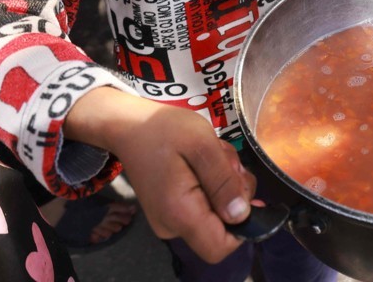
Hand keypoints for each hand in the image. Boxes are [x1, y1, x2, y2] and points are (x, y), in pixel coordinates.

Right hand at [66, 89, 255, 263]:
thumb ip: (223, 182)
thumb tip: (242, 215)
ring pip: (216, 213)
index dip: (243, 225)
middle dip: (234, 193)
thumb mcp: (203, 146)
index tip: (241, 189)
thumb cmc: (164, 130)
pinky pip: (203, 206)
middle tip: (224, 160)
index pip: (219, 247)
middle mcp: (172, 226)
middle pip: (221, 228)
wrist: (129, 126)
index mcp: (180, 213)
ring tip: (213, 155)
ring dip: (225, 183)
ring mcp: (170, 220)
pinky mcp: (171, 210)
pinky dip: (212, 184)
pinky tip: (204, 160)